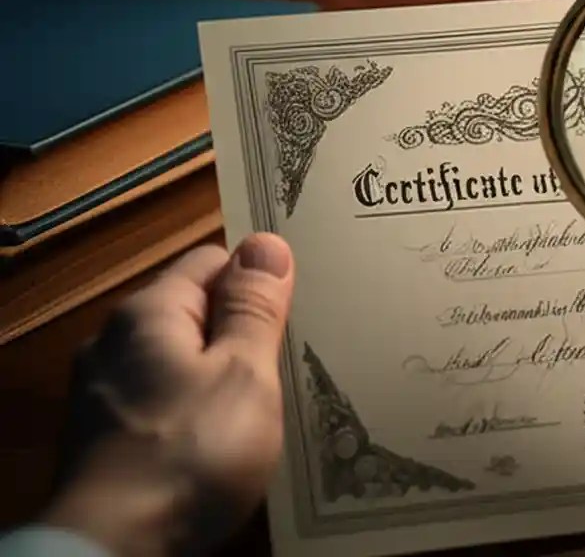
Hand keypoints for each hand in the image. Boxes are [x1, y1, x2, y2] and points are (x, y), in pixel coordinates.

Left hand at [43, 234, 294, 556]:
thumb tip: (266, 243)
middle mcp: (112, 343)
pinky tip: (221, 447)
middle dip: (241, 335)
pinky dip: (192, 418)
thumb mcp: (244, 373)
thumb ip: (254, 308)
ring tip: (265, 410)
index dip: (258, 282)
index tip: (298, 313)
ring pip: (176, 365)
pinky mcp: (102, 441)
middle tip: (292, 363)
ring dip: (218, 381)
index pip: (212, 262)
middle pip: (192, 315)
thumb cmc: (191, 452)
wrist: (115, 548)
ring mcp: (101, 394)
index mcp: (147, 313)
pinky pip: (160, 407)